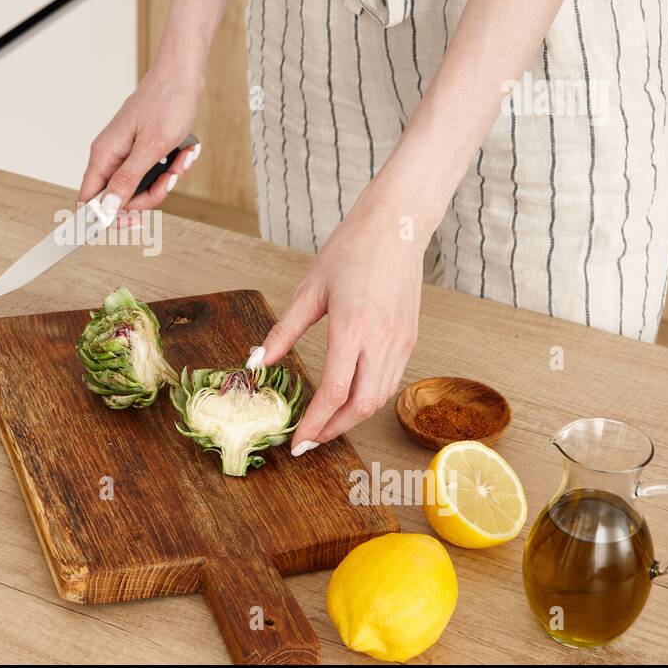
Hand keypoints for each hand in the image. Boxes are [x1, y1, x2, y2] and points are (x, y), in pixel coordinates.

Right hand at [78, 64, 202, 222]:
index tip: (134, 223)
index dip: (107, 218)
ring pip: (140, 188)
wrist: (182, 75)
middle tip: (169, 179)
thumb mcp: (150, 148)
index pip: (89, 201)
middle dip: (150, 196)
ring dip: (165, 179)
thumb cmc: (166, 103)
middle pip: (120, 199)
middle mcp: (111, 156)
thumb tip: (105, 211)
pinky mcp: (141, 150)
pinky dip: (171, 167)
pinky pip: (153, 173)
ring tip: (180, 158)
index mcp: (104, 155)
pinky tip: (183, 151)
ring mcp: (126, 153)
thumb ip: (127, 181)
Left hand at [249, 188, 424, 452]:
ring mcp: (400, 341)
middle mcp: (381, 339)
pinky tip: (349, 400)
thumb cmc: (351, 249)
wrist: (396, 225)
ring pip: (379, 398)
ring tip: (325, 425)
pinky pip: (391, 381)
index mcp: (352, 326)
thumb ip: (284, 330)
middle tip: (308, 442)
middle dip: (333, 430)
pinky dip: (369, 398)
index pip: (335, 391)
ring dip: (351, 418)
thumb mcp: (310, 289)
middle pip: (361, 405)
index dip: (315, 422)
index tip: (297, 441)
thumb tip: (258, 361)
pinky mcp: (409, 338)